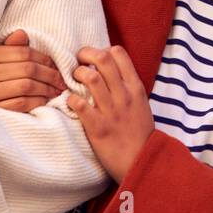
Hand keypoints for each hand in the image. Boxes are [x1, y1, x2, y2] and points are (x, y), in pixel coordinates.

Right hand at [0, 29, 64, 111]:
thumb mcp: (4, 60)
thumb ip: (14, 47)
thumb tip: (22, 33)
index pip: (24, 53)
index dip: (45, 59)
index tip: (57, 67)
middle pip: (28, 69)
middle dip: (50, 75)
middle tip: (61, 82)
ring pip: (26, 86)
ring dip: (46, 89)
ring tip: (56, 91)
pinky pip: (22, 103)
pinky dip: (38, 101)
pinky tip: (45, 101)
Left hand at [68, 45, 154, 183]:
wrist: (141, 161)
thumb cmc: (139, 132)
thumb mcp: (140, 103)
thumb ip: (127, 86)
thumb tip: (109, 69)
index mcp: (135, 87)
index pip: (118, 53)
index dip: (101, 50)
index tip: (92, 59)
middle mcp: (124, 95)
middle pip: (102, 59)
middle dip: (84, 55)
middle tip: (77, 63)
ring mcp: (111, 111)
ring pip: (90, 78)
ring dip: (76, 75)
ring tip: (73, 81)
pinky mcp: (98, 128)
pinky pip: (79, 105)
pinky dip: (71, 99)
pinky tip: (70, 102)